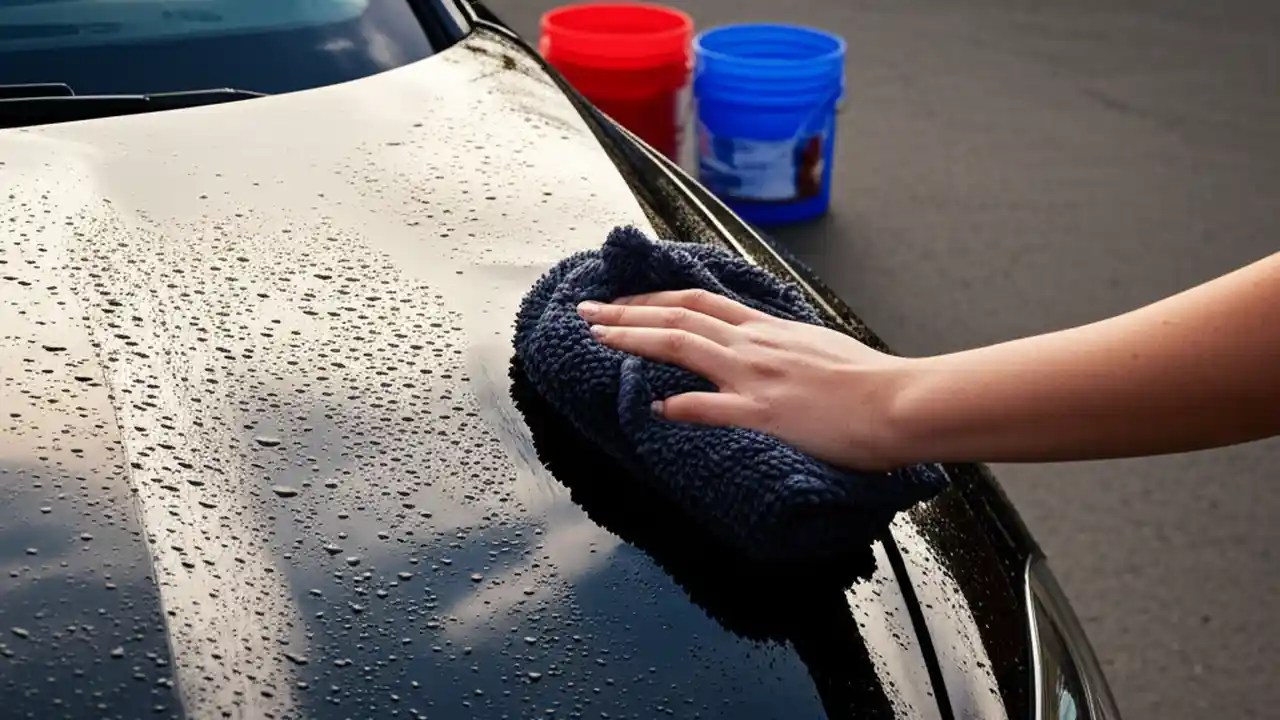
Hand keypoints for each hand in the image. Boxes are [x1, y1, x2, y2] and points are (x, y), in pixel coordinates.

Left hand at [577, 289, 916, 470]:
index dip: (654, 298)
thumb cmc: (870, 381)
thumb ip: (784, 347)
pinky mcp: (765, 413)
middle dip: (627, 311)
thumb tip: (763, 350)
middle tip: (588, 311)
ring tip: (596, 337)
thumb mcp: (819, 348)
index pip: (698, 302)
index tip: (623, 300)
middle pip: (677, 316)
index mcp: (767, 328)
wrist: (900, 401)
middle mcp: (754, 344)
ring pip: (681, 346)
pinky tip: (652, 409)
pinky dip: (678, 406)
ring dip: (633, 339)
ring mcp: (756, 377)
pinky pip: (711, 408)